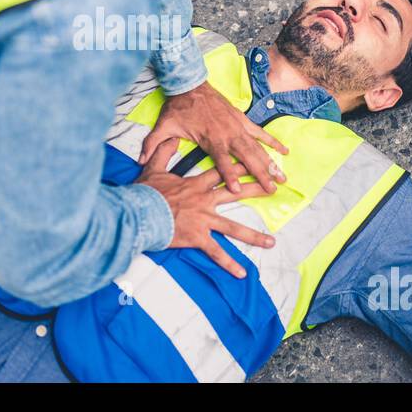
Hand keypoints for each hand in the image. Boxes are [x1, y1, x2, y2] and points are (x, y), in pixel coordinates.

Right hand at [136, 138, 274, 278]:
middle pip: (235, 194)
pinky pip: (216, 252)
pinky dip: (228, 263)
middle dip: (256, 190)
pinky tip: (241, 272)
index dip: (237, 167)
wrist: (139, 213)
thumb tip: (171, 139)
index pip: (221, 172)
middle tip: (273, 190)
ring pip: (233, 228)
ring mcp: (203, 220)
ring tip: (271, 242)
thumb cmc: (145, 193)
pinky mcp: (197, 237)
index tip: (253, 163)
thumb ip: (163, 152)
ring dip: (253, 236)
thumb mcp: (154, 168)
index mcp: (196, 185)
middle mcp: (205, 201)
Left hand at [139, 81, 289, 193]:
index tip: (236, 190)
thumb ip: (152, 145)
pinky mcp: (241, 119)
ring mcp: (237, 127)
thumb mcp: (163, 126)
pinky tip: (285, 152)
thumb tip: (140, 160)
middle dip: (259, 174)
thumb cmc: (177, 107)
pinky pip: (260, 132)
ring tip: (282, 177)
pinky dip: (273, 142)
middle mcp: (227, 134)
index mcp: (210, 139)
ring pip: (257, 147)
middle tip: (272, 189)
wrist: (190, 83)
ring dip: (270, 163)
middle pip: (246, 157)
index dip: (229, 175)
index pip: (221, 161)